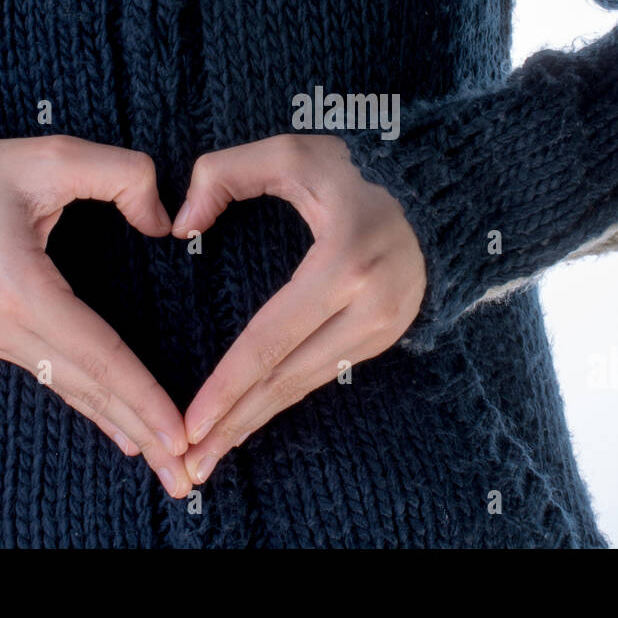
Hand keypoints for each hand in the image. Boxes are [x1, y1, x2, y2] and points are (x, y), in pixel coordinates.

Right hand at [0, 134, 192, 498]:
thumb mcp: (53, 156)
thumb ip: (121, 176)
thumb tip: (163, 225)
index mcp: (20, 289)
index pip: (97, 353)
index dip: (142, 393)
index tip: (180, 429)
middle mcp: (9, 328)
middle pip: (90, 388)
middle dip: (143, 431)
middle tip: (188, 475)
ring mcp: (2, 339)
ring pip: (76, 393)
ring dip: (125, 430)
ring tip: (169, 469)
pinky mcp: (5, 339)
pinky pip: (60, 382)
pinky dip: (98, 411)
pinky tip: (126, 436)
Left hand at [171, 133, 425, 484]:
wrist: (436, 193)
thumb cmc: (353, 172)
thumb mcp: (290, 152)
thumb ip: (224, 174)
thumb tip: (181, 228)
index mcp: (344, 261)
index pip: (273, 337)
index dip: (228, 384)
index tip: (189, 421)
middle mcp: (370, 306)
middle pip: (287, 377)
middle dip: (234, 423)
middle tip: (187, 465)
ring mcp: (383, 328)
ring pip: (304, 386)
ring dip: (253, 424)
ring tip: (207, 459)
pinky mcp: (382, 339)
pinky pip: (321, 376)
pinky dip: (280, 402)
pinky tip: (246, 422)